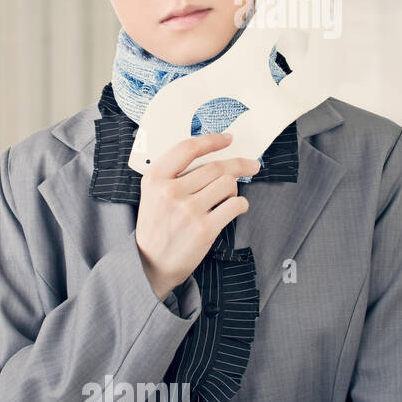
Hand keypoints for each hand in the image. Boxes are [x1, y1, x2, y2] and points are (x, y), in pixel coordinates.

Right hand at [135, 132, 259, 300]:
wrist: (150, 263)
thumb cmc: (156, 226)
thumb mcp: (152, 194)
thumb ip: (174, 175)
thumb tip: (212, 157)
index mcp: (155, 179)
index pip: (187, 149)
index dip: (212, 140)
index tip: (227, 138)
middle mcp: (170, 192)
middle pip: (215, 167)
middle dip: (238, 165)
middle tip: (250, 166)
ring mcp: (188, 210)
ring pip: (228, 184)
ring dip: (233, 190)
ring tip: (226, 198)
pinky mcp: (204, 228)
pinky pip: (235, 205)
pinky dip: (240, 205)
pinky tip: (233, 208)